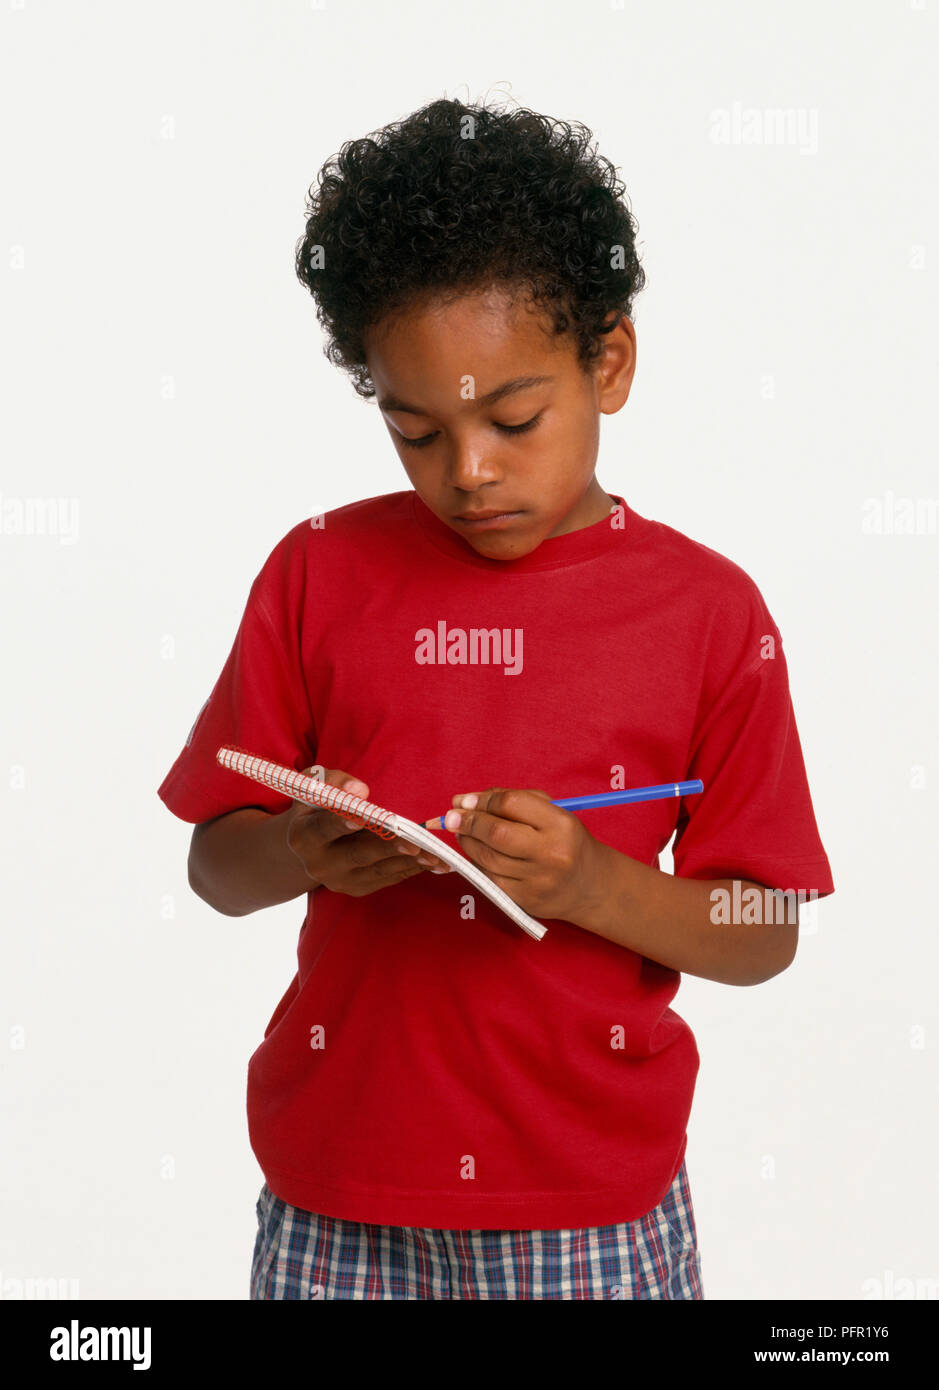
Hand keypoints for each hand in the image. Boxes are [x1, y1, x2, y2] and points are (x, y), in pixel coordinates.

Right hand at [286, 767, 449, 895]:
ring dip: (409, 862)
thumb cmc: (317, 806)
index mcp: (303, 835)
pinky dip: (412, 869)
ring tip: (436, 855)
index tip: (363, 816)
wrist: (310, 845)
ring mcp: (339, 880)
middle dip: (388, 847)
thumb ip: (334, 782)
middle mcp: (319, 863)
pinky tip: (434, 862)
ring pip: (378, 870)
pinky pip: (389, 878)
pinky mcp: (358, 888)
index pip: (323, 828)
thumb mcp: (314, 786)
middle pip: (357, 854)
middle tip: (414, 843)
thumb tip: (360, 791)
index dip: (341, 822)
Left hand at [442, 787, 611, 924]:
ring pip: (488, 858)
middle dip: (468, 822)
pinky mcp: (526, 900)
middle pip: (497, 833)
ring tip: (462, 832)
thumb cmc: (566, 842)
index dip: (483, 800)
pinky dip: (477, 863)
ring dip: (467, 842)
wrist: (591, 886)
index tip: (465, 801)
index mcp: (561, 824)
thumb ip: (515, 801)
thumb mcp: (553, 813)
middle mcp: (551, 853)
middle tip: (451, 817)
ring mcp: (538, 880)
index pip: (512, 804)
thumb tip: (467, 801)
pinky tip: (476, 854)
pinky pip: (490, 878)